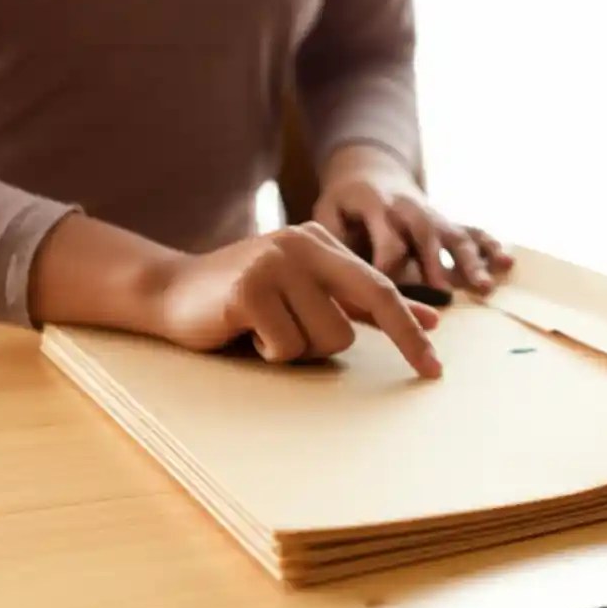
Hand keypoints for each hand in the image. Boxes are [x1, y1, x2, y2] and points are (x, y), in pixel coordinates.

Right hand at [151, 222, 441, 374]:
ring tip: (269, 330)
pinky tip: (247, 333)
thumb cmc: (247, 300)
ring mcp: (274, 262)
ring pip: (328, 337)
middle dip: (389, 340)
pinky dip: (271, 352)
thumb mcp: (310, 293)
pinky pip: (288, 346)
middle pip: (369, 304)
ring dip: (301, 348)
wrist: (170, 293)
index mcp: (321, 240)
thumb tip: (429, 319)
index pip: (381, 288)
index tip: (436, 366)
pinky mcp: (248, 289)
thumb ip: (363, 304)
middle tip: (405, 367)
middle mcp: (303, 243)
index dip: (411, 329)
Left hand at [312, 146, 513, 291]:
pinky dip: (491, 245)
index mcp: (375, 204)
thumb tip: (340, 278)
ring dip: (470, 261)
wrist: (371, 170)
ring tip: (484, 287)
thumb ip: (335, 242)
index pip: (386, 238)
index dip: (388, 266)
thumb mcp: (327, 213)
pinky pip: (472, 230)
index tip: (388, 295)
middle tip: (442, 291)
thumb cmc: (345, 205)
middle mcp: (408, 207)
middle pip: (424, 233)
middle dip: (434, 262)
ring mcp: (432, 212)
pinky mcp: (446, 220)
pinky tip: (507, 262)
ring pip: (453, 234)